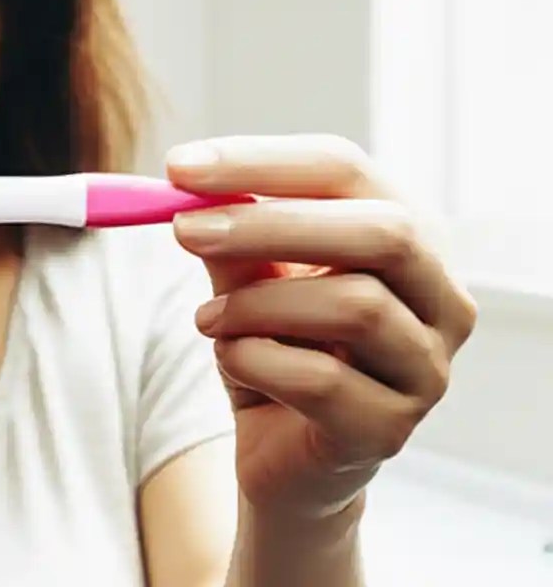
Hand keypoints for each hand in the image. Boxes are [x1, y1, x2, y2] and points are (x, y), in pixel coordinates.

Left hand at [166, 134, 477, 519]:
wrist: (281, 457)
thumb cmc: (274, 351)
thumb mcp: (246, 285)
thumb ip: (233, 242)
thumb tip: (195, 190)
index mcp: (407, 236)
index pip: (347, 171)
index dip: (262, 162)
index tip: (179, 167)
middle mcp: (440, 297)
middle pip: (382, 231)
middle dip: (270, 224)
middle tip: (184, 229)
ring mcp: (427, 368)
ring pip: (356, 306)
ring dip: (256, 305)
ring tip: (206, 321)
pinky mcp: (391, 429)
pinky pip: (323, 380)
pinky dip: (255, 361)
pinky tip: (232, 360)